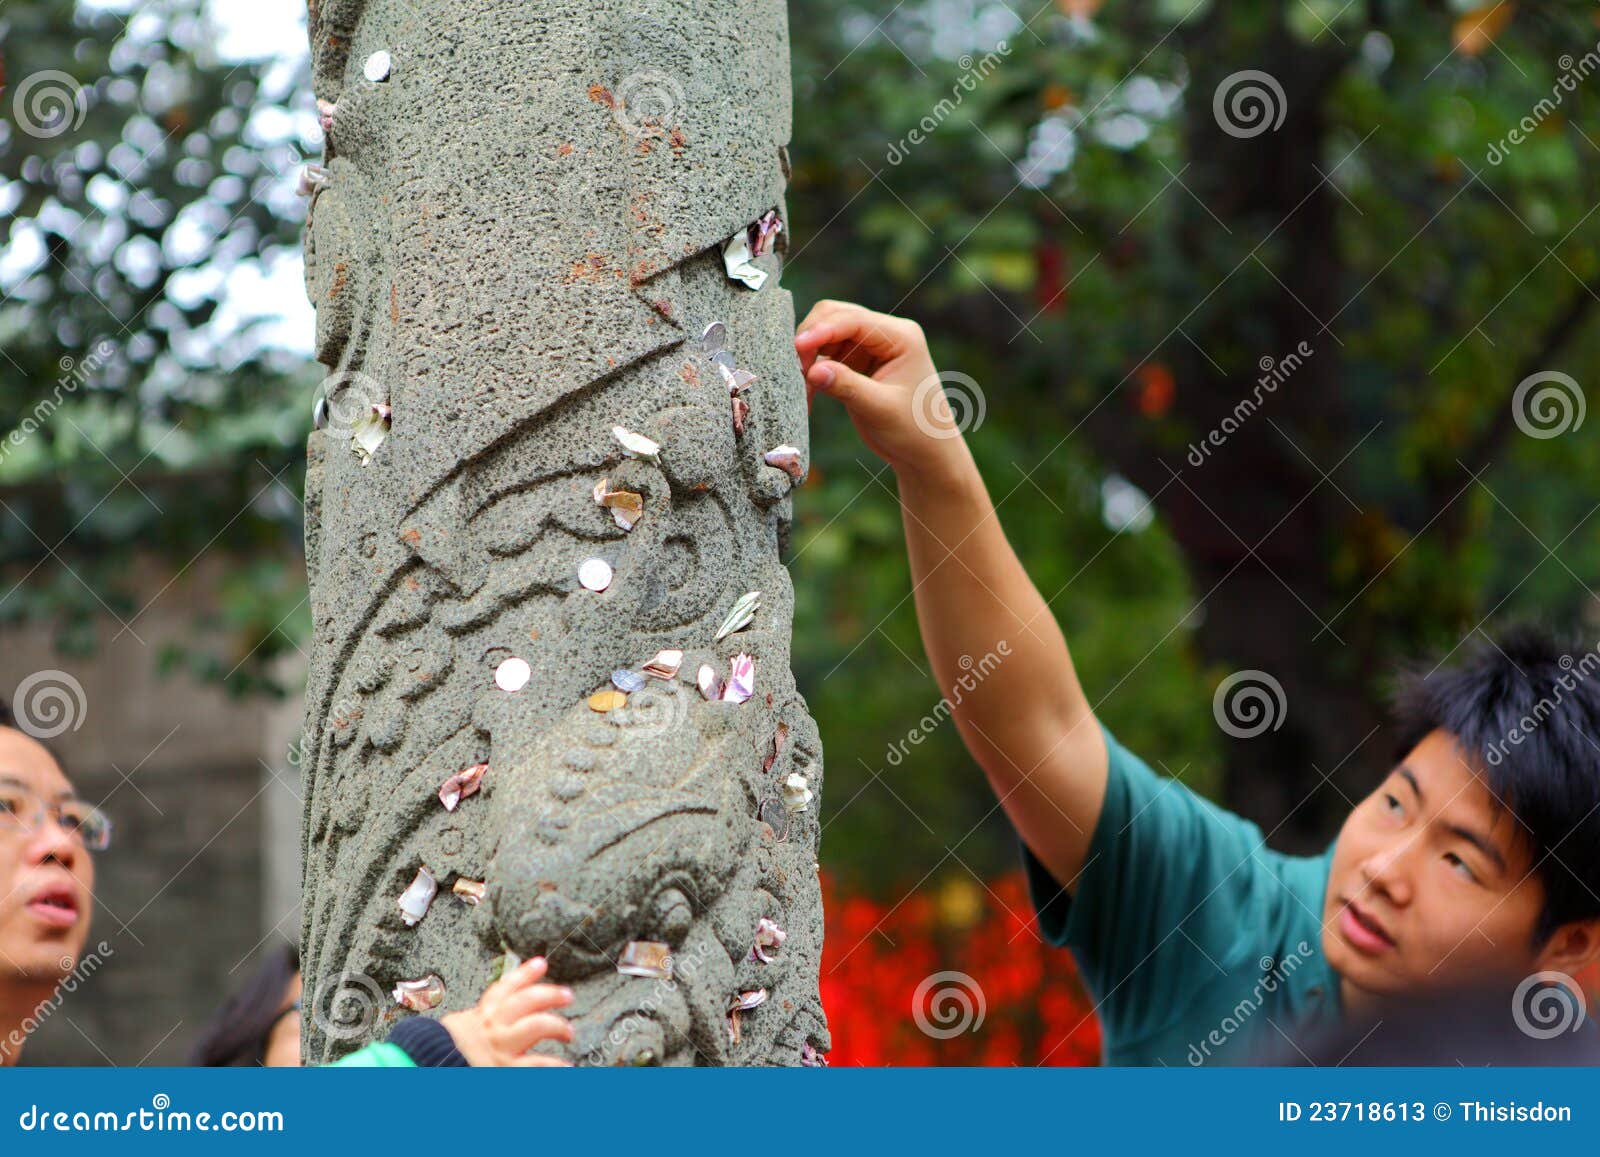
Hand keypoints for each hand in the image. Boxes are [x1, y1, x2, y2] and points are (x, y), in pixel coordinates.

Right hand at [440, 956, 574, 1066]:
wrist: (431, 1071)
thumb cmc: (442, 1055)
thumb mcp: (457, 1032)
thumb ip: (474, 1022)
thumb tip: (483, 1016)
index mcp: (481, 1017)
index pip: (504, 988)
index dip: (524, 974)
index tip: (540, 964)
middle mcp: (493, 1028)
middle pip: (527, 1000)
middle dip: (549, 994)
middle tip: (567, 995)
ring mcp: (502, 1048)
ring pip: (537, 1025)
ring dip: (557, 1026)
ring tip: (568, 1031)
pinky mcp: (507, 1070)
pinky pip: (538, 1064)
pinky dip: (555, 1065)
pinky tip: (566, 1066)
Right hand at [794, 299, 972, 482]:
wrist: (925, 454)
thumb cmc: (914, 431)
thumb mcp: (880, 409)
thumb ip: (847, 387)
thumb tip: (812, 370)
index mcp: (901, 337)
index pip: (855, 321)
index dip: (822, 330)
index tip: (796, 347)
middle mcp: (886, 335)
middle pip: (836, 317)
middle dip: (812, 339)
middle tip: (794, 368)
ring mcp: (871, 347)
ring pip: (827, 335)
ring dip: (809, 356)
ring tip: (800, 387)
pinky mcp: (858, 363)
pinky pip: (826, 356)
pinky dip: (814, 372)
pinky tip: (807, 395)